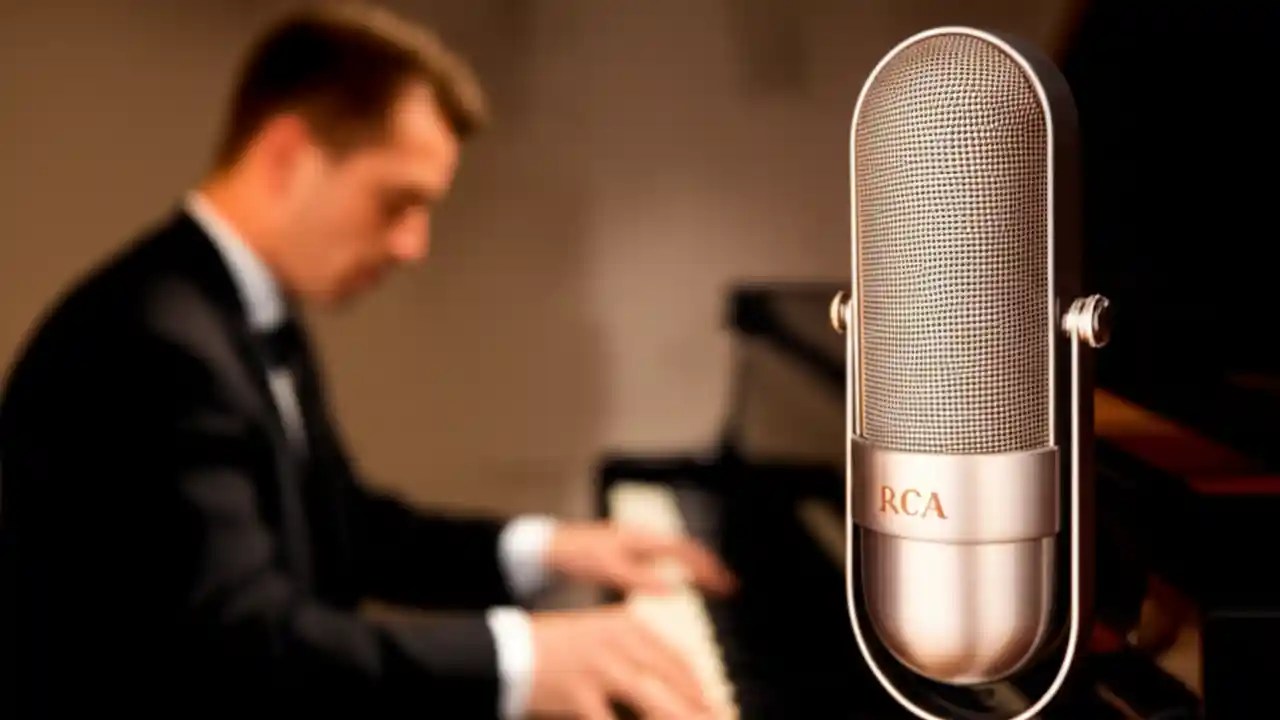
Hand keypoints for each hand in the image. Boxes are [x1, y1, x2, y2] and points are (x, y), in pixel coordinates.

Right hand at [528, 604, 715, 718]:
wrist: (508, 649)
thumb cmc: (555, 645)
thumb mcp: (599, 632)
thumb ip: (633, 648)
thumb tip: (668, 676)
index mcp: (625, 625)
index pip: (674, 658)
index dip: (696, 684)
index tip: (710, 700)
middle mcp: (618, 644)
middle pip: (672, 680)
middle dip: (698, 705)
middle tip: (717, 718)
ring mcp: (601, 670)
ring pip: (653, 702)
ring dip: (679, 717)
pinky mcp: (581, 696)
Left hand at [546, 521, 736, 596]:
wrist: (549, 546)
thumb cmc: (575, 555)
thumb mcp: (608, 569)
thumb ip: (640, 579)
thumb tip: (675, 588)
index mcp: (642, 538)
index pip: (687, 550)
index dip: (709, 568)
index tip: (727, 584)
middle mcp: (643, 537)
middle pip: (686, 550)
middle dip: (709, 567)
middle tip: (729, 586)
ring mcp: (636, 543)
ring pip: (675, 553)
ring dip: (694, 568)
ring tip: (713, 585)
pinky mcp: (628, 551)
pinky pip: (662, 558)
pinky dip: (677, 569)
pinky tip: (678, 584)